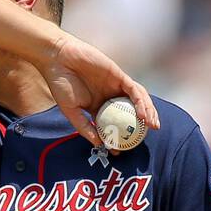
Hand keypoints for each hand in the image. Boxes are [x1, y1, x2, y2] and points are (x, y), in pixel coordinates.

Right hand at [38, 34, 159, 145]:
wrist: (58, 59)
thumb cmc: (61, 84)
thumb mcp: (71, 111)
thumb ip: (85, 127)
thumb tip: (100, 145)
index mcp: (98, 106)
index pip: (114, 123)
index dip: (119, 137)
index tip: (120, 151)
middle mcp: (110, 95)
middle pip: (132, 111)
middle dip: (143, 124)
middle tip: (146, 137)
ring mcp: (115, 85)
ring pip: (138, 100)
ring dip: (148, 112)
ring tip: (152, 126)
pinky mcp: (119, 75)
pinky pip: (134, 90)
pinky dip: (141, 102)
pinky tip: (143, 114)